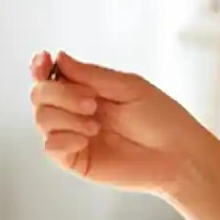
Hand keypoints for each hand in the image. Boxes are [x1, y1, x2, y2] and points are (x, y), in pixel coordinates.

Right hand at [29, 51, 219, 194]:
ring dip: (66, 116)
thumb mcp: (128, 87)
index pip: (51, 77)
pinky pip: (50, 147)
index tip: (44, 59)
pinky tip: (86, 139)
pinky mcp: (76, 161)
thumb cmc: (162, 120)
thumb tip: (59, 58)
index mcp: (87, 91)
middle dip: (60, 94)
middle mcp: (75, 113)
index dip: (40, 68)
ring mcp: (74, 137)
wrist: (178, 156)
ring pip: (42, 119)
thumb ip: (91, 75)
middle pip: (40, 96)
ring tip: (96, 124)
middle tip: (92, 102)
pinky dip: (63, 139)